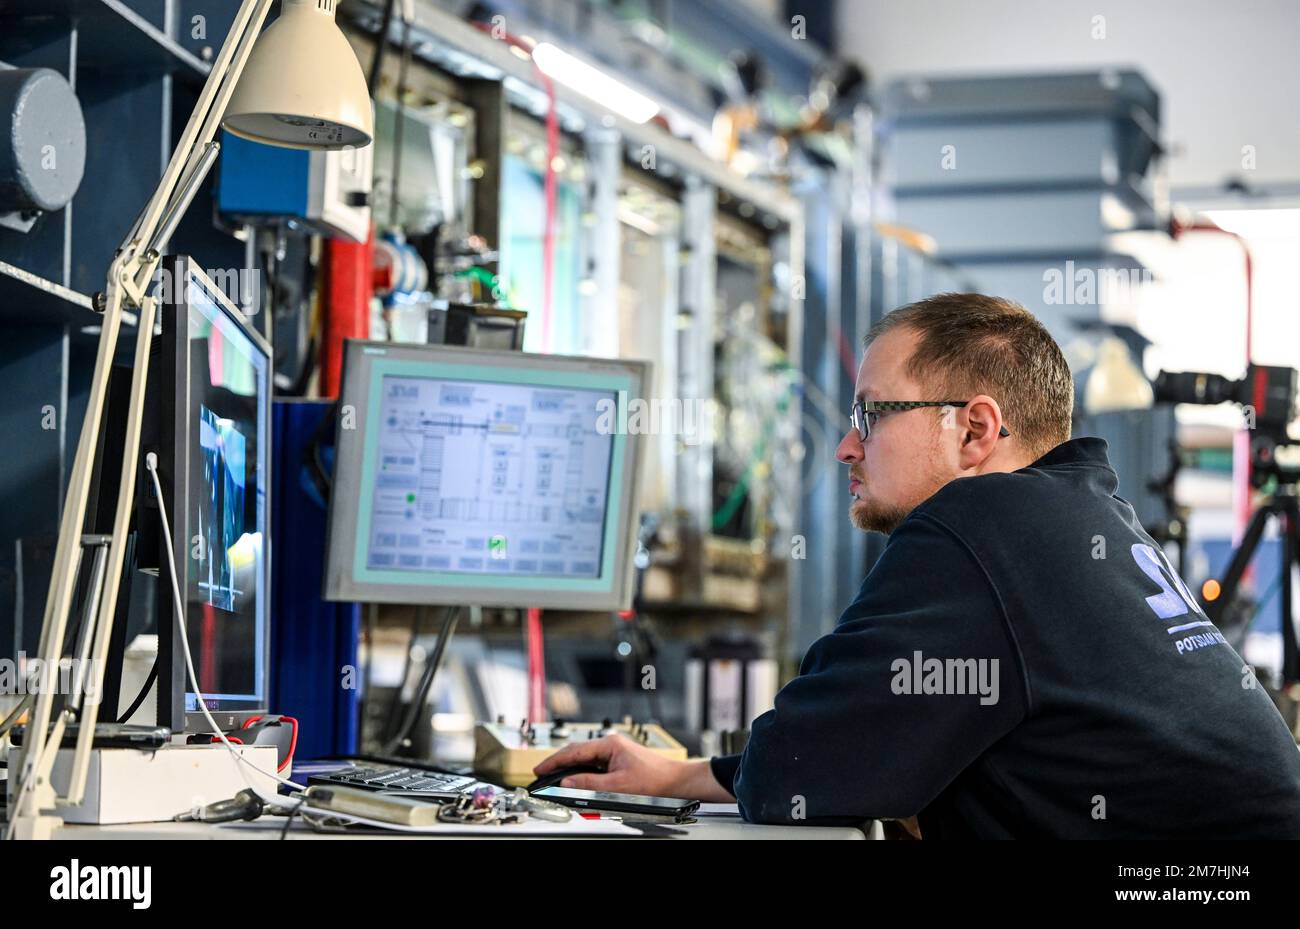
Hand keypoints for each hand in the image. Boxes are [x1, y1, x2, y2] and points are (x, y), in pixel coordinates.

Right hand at [532, 733, 682, 795]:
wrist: (675, 782)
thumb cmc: (654, 780)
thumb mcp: (617, 787)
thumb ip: (589, 784)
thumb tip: (567, 782)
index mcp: (609, 744)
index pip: (574, 751)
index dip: (554, 761)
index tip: (540, 769)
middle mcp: (611, 744)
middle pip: (577, 751)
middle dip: (558, 762)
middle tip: (541, 772)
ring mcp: (615, 751)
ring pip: (585, 757)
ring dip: (569, 766)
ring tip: (554, 775)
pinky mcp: (618, 760)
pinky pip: (593, 763)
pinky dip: (581, 770)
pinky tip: (575, 777)